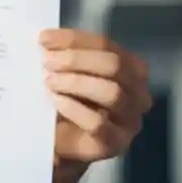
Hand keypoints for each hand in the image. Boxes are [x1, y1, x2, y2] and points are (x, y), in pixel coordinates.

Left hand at [40, 28, 151, 174]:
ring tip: (50, 82)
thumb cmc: (66, 100)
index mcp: (129, 68)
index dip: (74, 40)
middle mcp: (137, 92)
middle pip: (115, 66)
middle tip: (47, 62)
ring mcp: (130, 120)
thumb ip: (64, 54)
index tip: (44, 39)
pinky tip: (56, 101)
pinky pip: (99, 123)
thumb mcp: (67, 71)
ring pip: (112, 93)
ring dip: (76, 82)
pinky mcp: (115, 143)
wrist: (60, 142)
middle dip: (77, 60)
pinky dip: (74, 108)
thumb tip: (47, 39)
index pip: (106, 45)